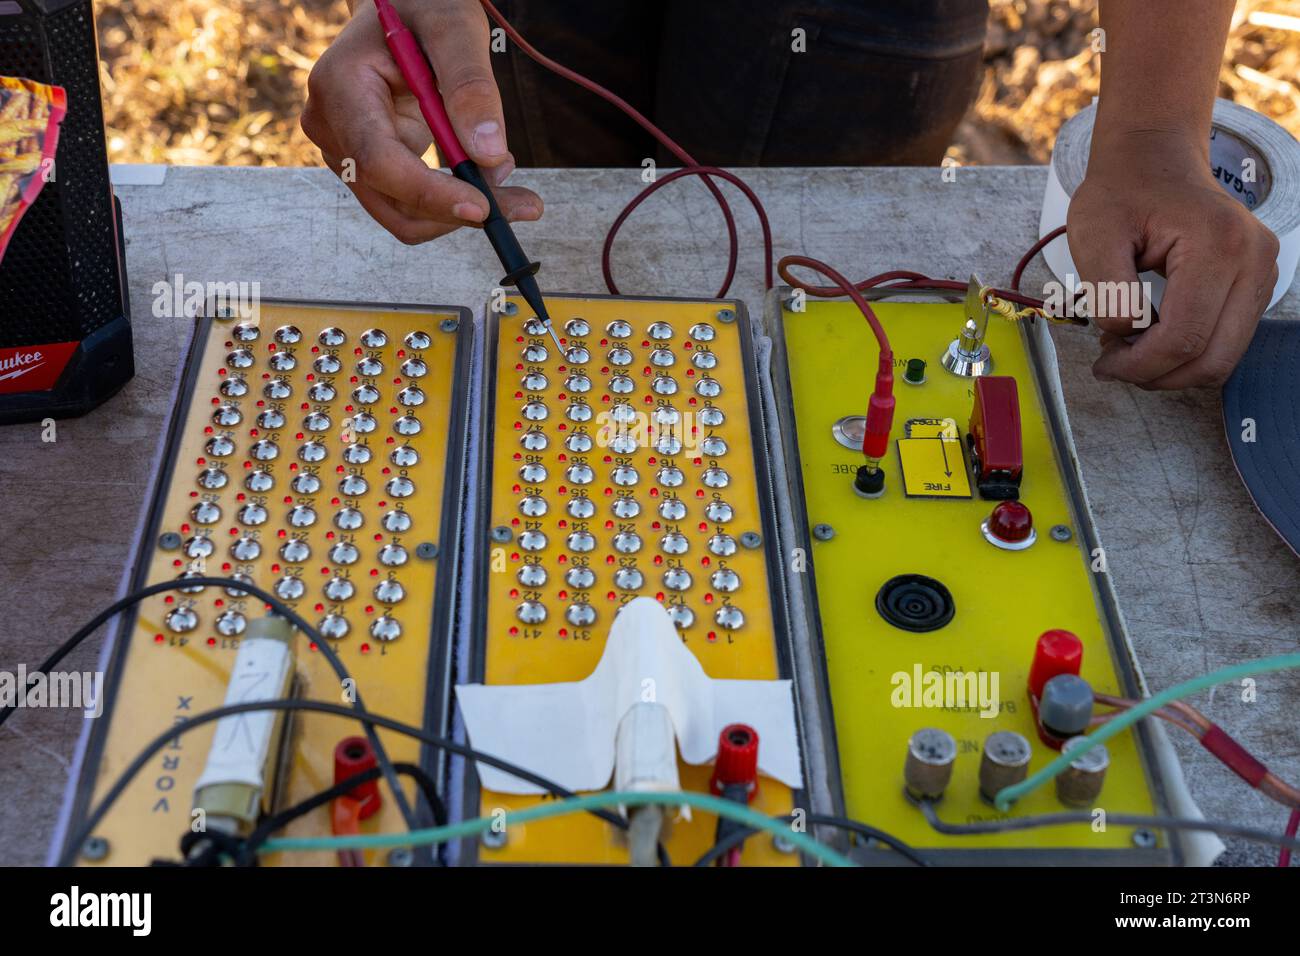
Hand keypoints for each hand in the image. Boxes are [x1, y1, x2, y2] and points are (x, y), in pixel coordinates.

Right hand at [301, 0, 541, 243]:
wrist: (405, 8)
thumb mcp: (455, 27)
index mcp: (340, 87)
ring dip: (460, 212)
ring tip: (513, 187)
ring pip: (404, 213)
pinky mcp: (370, 165)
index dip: (430, 193)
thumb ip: (471, 86)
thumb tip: (489, 155)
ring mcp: (347, 150)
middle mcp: (332, 126)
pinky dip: (453, 200)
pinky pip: (412, 202)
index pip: (378, 161)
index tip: (482, 208)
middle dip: (458, 211)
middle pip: (392, 200)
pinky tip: (487, 173)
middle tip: (527, 205)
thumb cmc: (425, 5)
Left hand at [1066, 130, 1279, 388]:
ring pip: (1222, 358)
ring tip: (1127, 346)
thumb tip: (1127, 336)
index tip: (1102, 363)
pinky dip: (1186, 353)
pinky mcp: (1257, 284)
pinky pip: (1225, 341)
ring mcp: (1264, 272)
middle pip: (1212, 359)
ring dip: (1171, 369)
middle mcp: (1255, 260)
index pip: (1184, 337)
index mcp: (1218, 245)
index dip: (1139, 365)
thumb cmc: (1121, 193)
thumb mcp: (1094, 235)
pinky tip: (1150, 335)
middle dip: (1156, 375)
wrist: (1155, 161)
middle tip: (1111, 363)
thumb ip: (1107, 291)